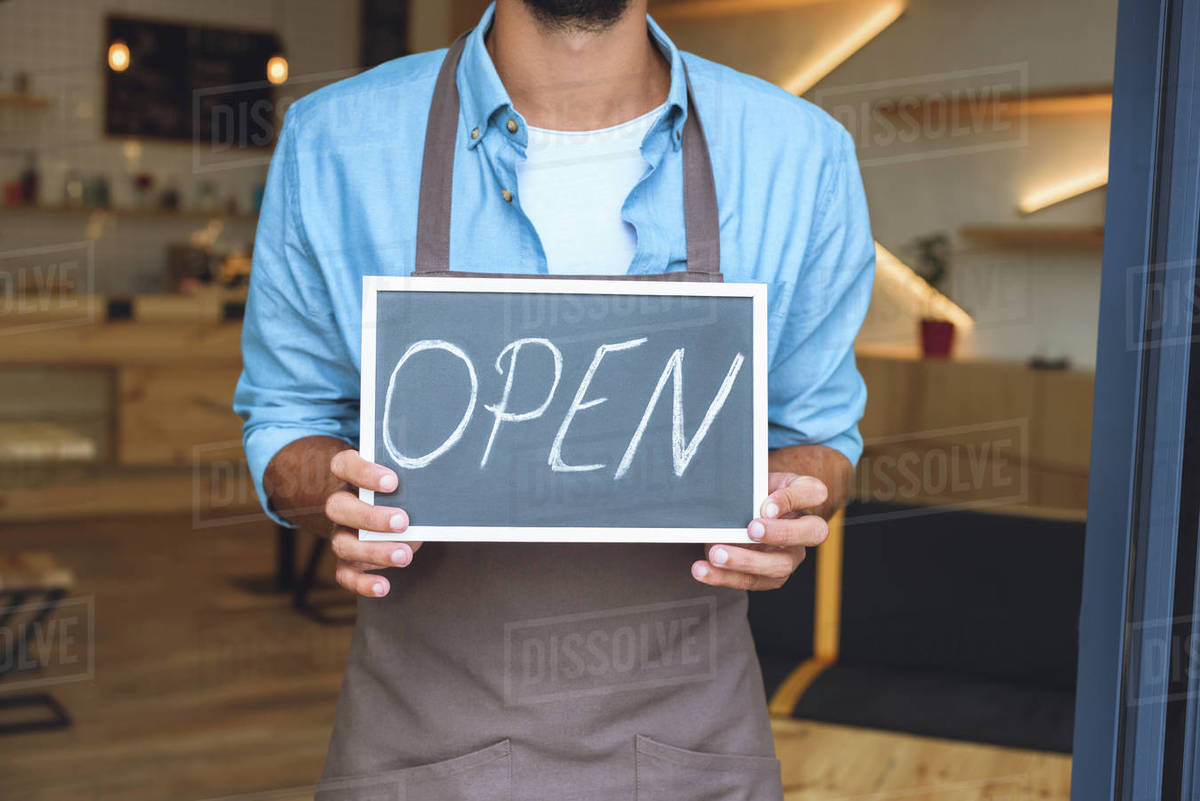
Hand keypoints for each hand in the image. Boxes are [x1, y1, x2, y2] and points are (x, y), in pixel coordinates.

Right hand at [324, 449, 421, 597]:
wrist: (393, 516)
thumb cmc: (401, 495)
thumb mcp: (406, 485)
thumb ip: (412, 484)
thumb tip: (440, 491)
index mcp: (352, 476)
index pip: (344, 465)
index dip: (363, 473)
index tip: (392, 482)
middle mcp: (342, 504)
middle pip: (338, 507)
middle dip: (370, 517)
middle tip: (402, 522)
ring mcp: (342, 533)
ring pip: (342, 543)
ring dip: (373, 551)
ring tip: (403, 555)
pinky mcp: (347, 560)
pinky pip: (345, 574)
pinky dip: (362, 583)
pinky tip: (383, 587)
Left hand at [691, 473, 830, 589]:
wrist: (743, 513)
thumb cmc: (752, 494)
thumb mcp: (753, 482)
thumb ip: (750, 487)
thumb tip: (731, 498)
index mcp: (804, 496)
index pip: (814, 492)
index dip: (792, 499)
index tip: (767, 506)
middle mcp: (805, 528)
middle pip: (811, 533)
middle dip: (781, 533)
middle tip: (751, 530)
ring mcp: (791, 555)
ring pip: (779, 565)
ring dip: (745, 561)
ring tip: (717, 555)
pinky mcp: (771, 576)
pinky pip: (752, 580)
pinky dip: (724, 576)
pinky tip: (704, 570)